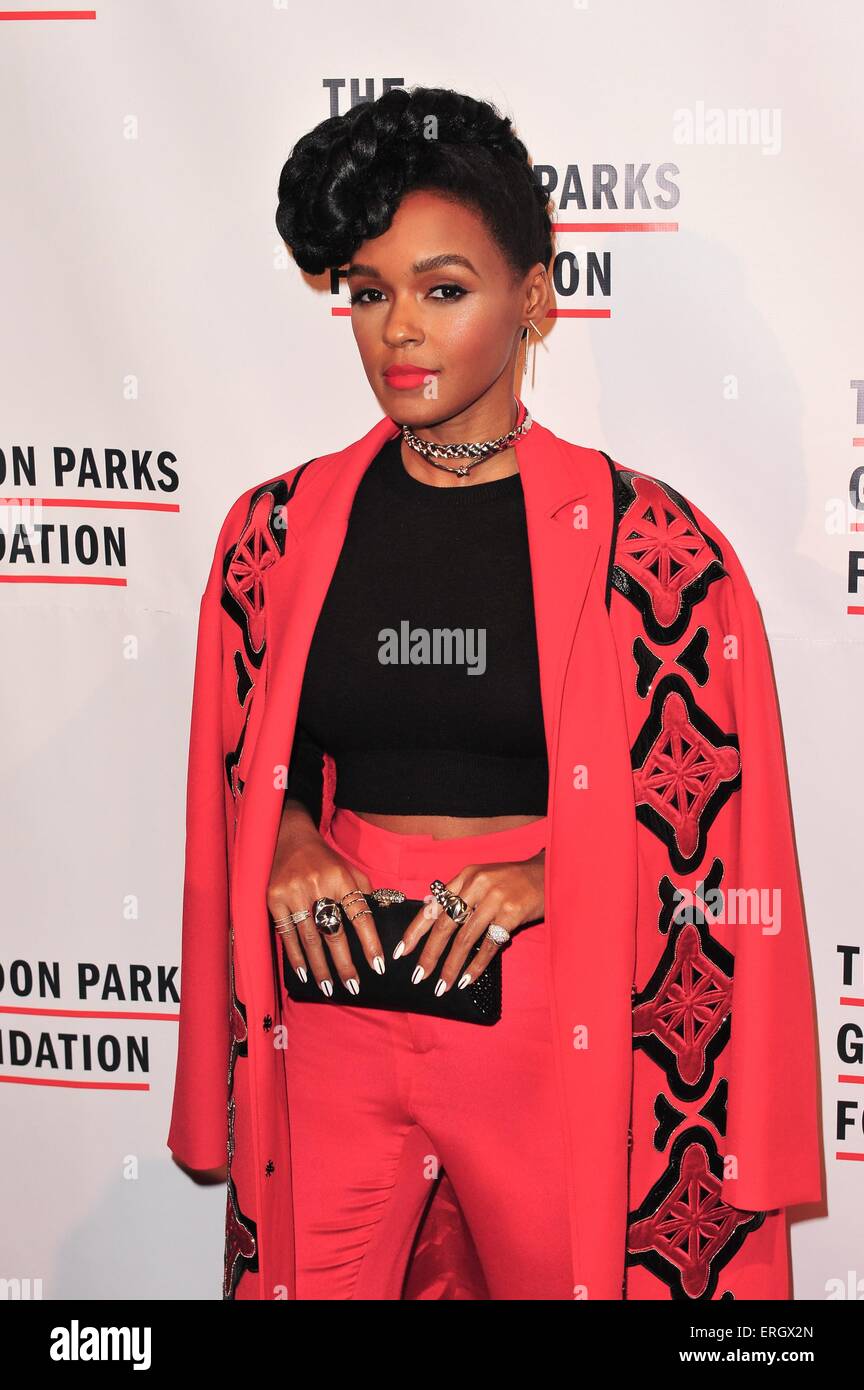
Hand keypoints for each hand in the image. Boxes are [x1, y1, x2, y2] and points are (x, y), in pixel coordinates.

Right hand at [267, 805, 385, 996]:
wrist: (286, 838)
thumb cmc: (324, 859)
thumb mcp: (349, 869)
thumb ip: (366, 892)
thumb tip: (384, 918)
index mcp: (341, 877)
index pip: (360, 915)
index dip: (370, 942)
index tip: (378, 966)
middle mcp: (317, 885)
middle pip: (333, 932)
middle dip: (344, 963)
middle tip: (353, 987)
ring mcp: (293, 893)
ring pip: (310, 938)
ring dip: (320, 968)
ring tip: (329, 989)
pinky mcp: (274, 899)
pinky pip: (287, 935)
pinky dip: (296, 958)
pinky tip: (304, 975)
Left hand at [394, 850, 544, 994]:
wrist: (548, 874)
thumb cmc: (513, 880)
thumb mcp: (482, 878)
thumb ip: (457, 892)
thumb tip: (428, 907)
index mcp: (465, 877)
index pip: (433, 906)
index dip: (415, 931)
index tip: (400, 952)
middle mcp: (477, 885)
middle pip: (445, 925)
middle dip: (430, 954)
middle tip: (418, 976)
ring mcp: (495, 899)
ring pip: (465, 939)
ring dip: (451, 966)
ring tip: (442, 986)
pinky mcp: (512, 914)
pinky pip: (489, 945)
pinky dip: (477, 965)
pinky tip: (467, 979)